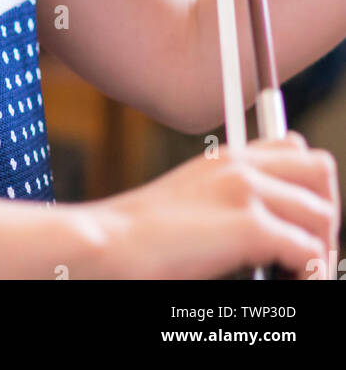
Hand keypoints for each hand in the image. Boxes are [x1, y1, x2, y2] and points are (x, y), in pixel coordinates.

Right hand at [86, 131, 339, 279]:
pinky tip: (284, 282)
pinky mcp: (248, 226)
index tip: (299, 227)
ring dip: (319, 250)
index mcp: (224, 159)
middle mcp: (239, 166)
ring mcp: (244, 191)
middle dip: (323, 214)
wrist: (107, 245)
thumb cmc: (139, 237)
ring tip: (295, 275)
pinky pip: (310, 253)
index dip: (308, 189)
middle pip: (320, 171)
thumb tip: (273, 227)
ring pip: (322, 214)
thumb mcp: (188, 201)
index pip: (296, 148)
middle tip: (305, 254)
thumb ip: (226, 198)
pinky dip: (308, 274)